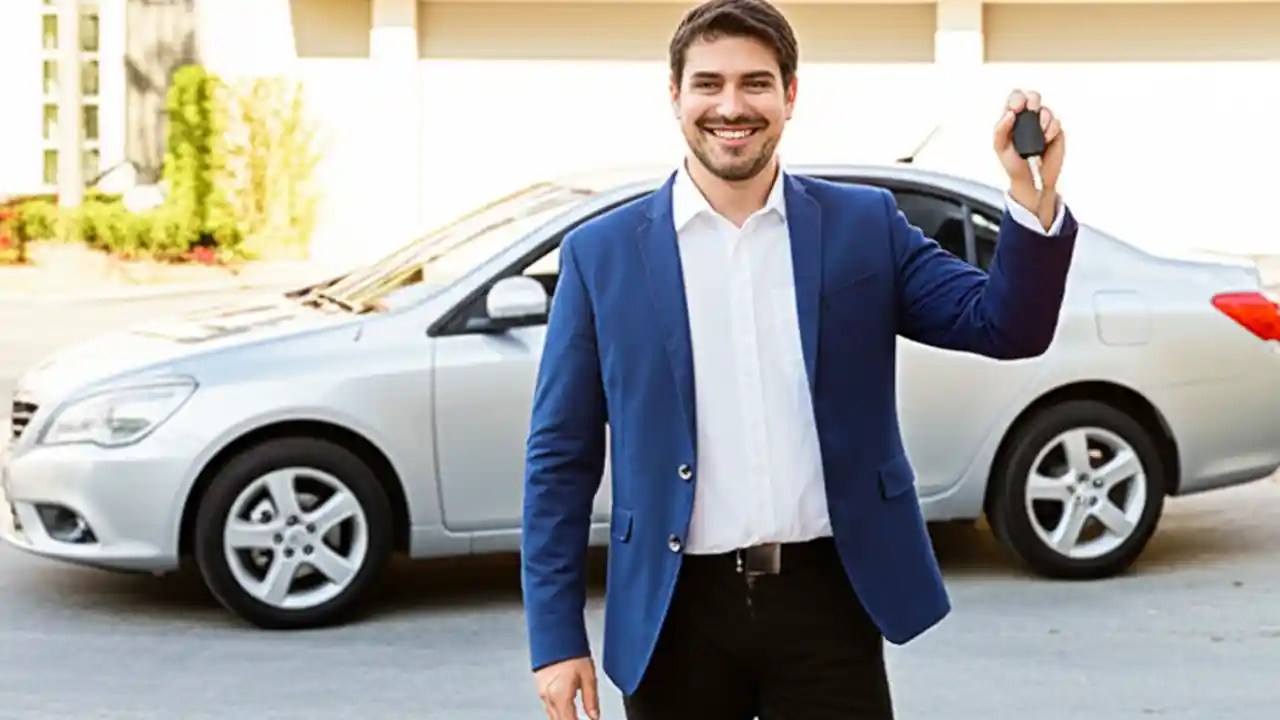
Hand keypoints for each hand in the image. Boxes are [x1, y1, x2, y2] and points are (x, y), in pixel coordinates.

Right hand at [535, 656, 599, 719]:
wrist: (554, 632)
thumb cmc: (570, 650)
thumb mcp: (588, 675)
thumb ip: (591, 699)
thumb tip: (595, 715)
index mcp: (560, 696)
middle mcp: (548, 696)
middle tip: (582, 719)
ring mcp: (542, 691)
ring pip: (552, 715)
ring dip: (563, 718)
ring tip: (574, 717)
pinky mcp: (539, 685)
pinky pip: (548, 705)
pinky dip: (557, 711)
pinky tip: (564, 709)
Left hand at [993, 89, 1064, 216]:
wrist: (1031, 180)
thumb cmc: (1013, 163)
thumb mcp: (1000, 148)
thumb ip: (1000, 130)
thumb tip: (1010, 114)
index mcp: (1012, 118)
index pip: (1015, 97)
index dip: (1017, 98)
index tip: (1017, 109)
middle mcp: (1028, 118)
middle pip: (1033, 96)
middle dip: (1032, 100)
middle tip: (1030, 111)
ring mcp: (1043, 124)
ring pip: (1046, 110)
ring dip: (1042, 119)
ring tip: (1038, 133)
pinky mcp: (1055, 132)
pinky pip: (1057, 123)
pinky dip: (1051, 130)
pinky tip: (1046, 140)